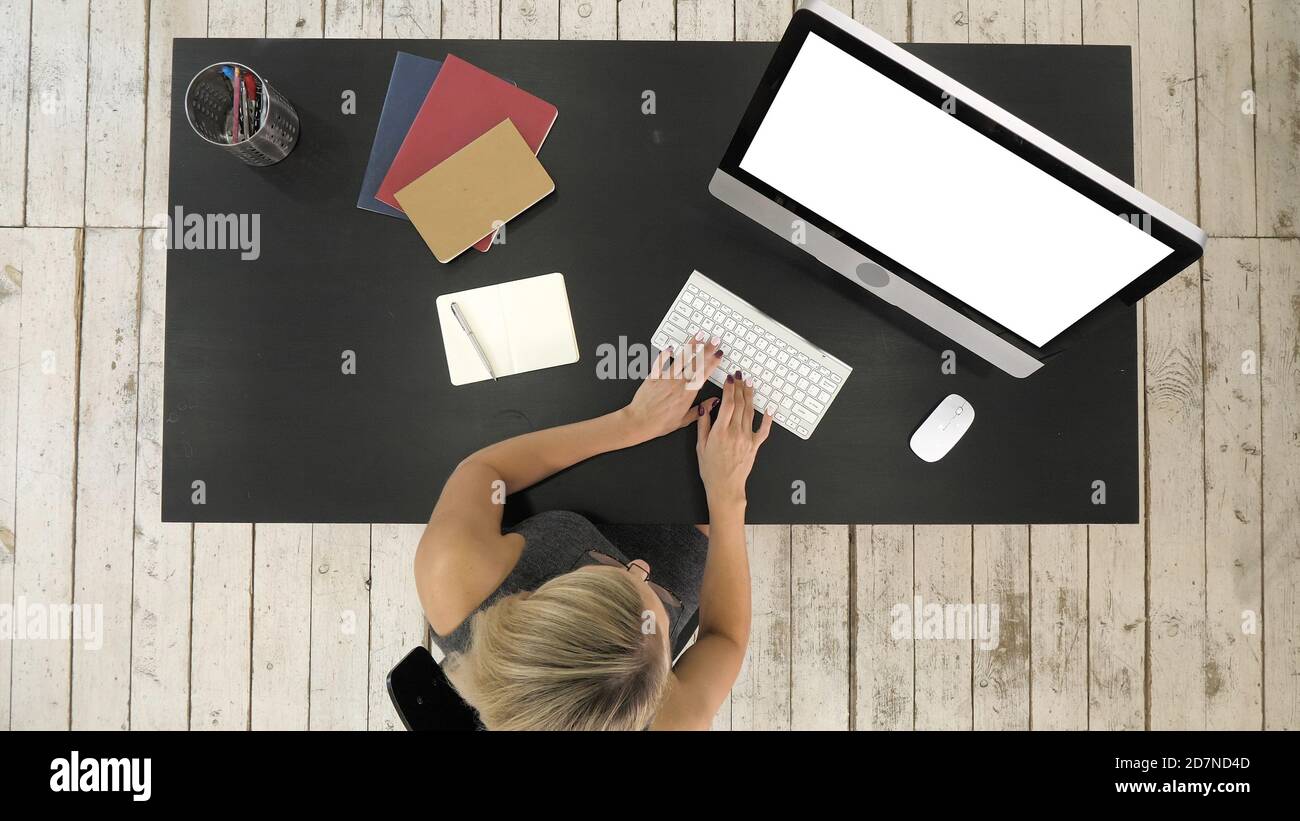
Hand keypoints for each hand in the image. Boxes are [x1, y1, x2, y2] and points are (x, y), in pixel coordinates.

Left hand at [621, 332, 723, 442]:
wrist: (639, 421)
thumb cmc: (660, 423)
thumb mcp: (684, 420)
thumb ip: (700, 410)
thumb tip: (713, 402)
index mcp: (687, 394)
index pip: (704, 374)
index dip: (713, 363)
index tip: (719, 354)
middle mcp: (678, 383)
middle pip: (695, 363)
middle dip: (706, 350)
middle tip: (714, 340)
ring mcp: (665, 378)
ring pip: (681, 359)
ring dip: (690, 346)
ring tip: (698, 336)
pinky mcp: (653, 376)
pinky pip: (660, 362)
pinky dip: (665, 354)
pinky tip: (670, 347)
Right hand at [695, 367, 772, 509]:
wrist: (725, 487)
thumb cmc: (711, 469)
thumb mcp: (700, 446)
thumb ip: (703, 425)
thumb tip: (706, 407)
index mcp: (720, 431)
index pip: (728, 403)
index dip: (729, 388)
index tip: (729, 379)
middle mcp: (735, 432)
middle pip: (740, 404)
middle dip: (740, 387)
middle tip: (739, 376)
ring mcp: (747, 438)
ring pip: (750, 412)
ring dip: (750, 396)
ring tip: (749, 384)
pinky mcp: (754, 445)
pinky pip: (763, 429)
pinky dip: (767, 418)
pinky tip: (769, 408)